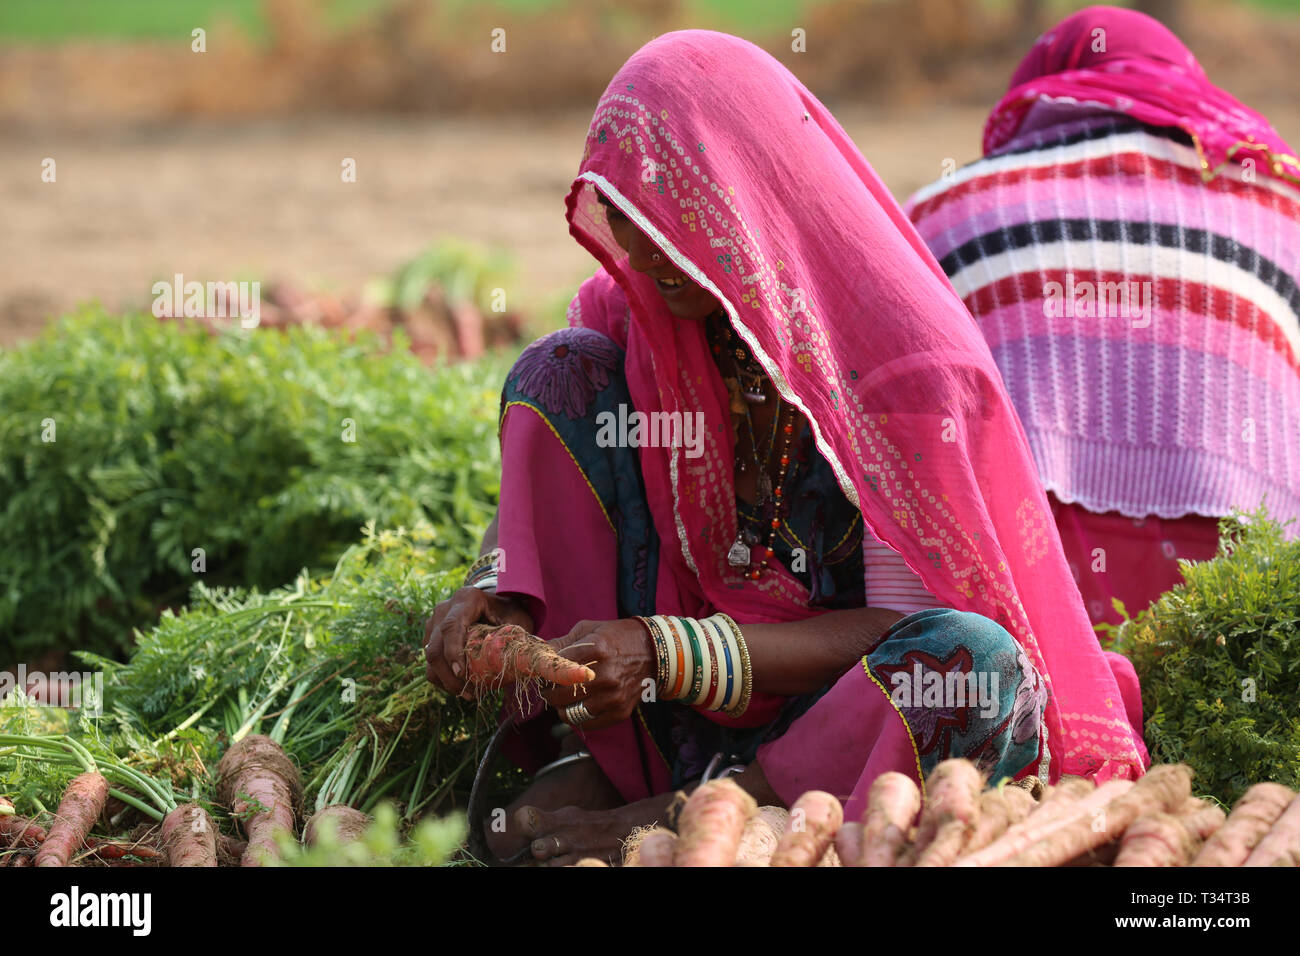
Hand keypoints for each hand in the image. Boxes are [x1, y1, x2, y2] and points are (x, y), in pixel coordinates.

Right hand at [423, 587, 534, 697]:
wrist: (494, 603)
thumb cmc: (508, 612)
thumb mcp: (516, 618)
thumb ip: (514, 637)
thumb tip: (516, 664)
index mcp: (466, 599)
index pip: (451, 627)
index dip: (453, 652)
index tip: (462, 674)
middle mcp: (444, 608)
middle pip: (435, 647)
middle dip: (448, 675)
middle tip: (468, 693)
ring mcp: (434, 622)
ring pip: (429, 656)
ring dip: (445, 680)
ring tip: (466, 693)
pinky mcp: (431, 635)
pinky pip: (430, 660)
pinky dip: (442, 676)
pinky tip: (459, 686)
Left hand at [540, 619, 656, 731]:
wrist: (656, 652)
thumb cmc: (618, 637)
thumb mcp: (590, 629)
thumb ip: (562, 642)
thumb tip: (538, 653)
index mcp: (596, 649)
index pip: (556, 668)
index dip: (544, 672)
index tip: (543, 672)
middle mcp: (605, 675)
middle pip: (559, 693)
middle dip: (549, 691)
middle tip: (550, 686)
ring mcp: (613, 696)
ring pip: (569, 712)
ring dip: (560, 706)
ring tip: (563, 697)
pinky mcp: (620, 711)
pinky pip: (586, 723)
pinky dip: (576, 717)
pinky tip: (577, 706)